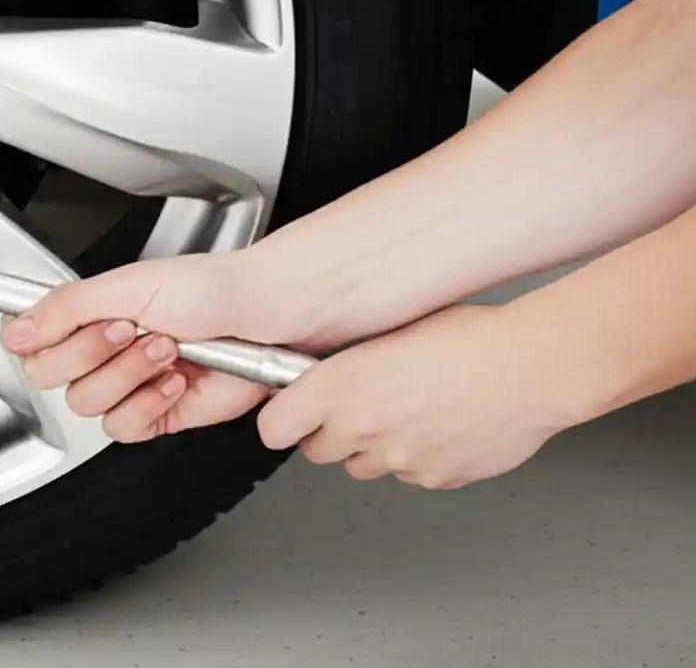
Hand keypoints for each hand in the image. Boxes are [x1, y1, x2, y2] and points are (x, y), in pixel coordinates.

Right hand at [1, 251, 289, 442]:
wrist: (266, 316)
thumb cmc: (214, 288)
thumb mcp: (127, 285)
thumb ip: (63, 309)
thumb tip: (13, 330)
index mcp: (92, 312)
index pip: (32, 340)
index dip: (42, 341)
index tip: (61, 328)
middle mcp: (106, 348)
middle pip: (50, 377)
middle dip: (90, 353)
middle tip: (128, 329)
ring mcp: (131, 383)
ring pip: (87, 404)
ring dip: (127, 375)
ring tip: (165, 349)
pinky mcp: (158, 413)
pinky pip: (124, 428)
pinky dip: (148, 404)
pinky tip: (175, 379)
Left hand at [259, 305, 572, 488]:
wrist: (533, 367)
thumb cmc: (472, 337)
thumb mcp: (389, 330)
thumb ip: (346, 363)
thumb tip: (321, 373)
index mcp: (343, 385)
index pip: (274, 427)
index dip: (283, 419)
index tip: (289, 412)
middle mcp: (363, 427)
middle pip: (315, 451)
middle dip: (329, 431)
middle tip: (358, 406)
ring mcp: (397, 459)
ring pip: (361, 466)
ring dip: (372, 446)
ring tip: (408, 411)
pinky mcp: (431, 478)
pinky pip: (408, 474)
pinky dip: (416, 457)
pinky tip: (440, 425)